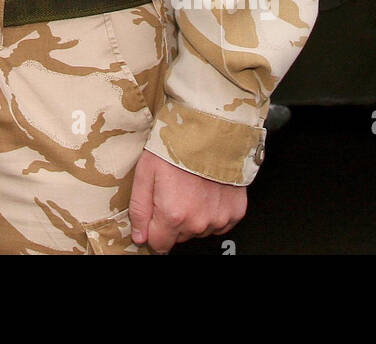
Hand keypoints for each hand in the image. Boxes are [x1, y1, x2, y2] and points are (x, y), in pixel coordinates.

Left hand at [129, 149, 246, 252]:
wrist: (211, 129)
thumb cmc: (176, 146)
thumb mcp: (145, 173)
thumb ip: (140, 209)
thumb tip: (140, 236)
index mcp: (173, 215)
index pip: (159, 245)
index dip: (153, 231)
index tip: (154, 215)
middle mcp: (198, 222)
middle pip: (179, 237)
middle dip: (172, 221)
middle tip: (173, 192)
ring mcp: (219, 218)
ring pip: (199, 230)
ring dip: (193, 216)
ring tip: (190, 188)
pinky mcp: (236, 211)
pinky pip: (219, 223)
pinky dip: (212, 211)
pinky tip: (206, 191)